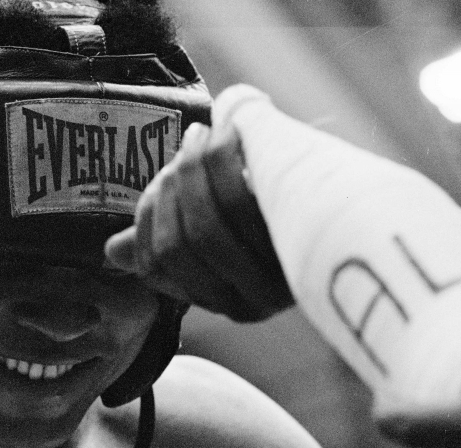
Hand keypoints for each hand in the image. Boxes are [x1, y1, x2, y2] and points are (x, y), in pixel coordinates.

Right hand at [104, 92, 291, 320]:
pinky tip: (233, 134)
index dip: (150, 217)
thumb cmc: (273, 217)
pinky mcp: (298, 243)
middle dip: (177, 185)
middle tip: (192, 138)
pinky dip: (229, 160)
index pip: (160, 263)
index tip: (159, 177)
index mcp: (224, 302)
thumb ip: (164, 243)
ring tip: (210, 132)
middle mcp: (250, 303)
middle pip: (182, 241)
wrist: (349, 208)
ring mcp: (276, 278)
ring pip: (207, 223)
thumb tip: (111, 254)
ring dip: (199, 168)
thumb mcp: (213, 235)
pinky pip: (243, 202)